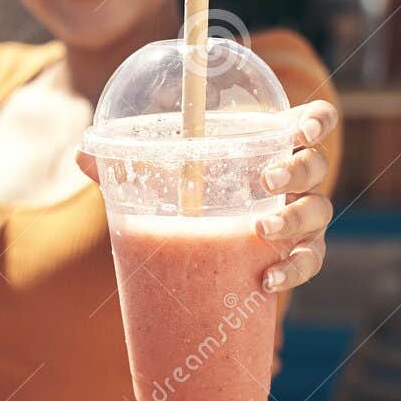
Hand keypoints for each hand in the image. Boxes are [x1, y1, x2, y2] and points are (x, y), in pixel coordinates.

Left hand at [74, 99, 337, 293]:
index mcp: (268, 147)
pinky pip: (308, 262)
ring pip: (318, 215)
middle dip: (297, 170)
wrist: (205, 253)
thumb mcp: (159, 179)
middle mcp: (293, 182)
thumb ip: (128, 164)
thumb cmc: (191, 198)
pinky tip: (267, 280)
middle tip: (265, 180)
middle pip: (315, 166)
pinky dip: (292, 270)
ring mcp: (300, 220)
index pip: (312, 122)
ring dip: (294, 221)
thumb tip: (83, 154)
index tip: (302, 129)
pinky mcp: (296, 257)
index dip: (316, 121)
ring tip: (262, 231)